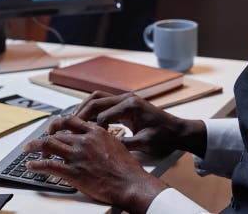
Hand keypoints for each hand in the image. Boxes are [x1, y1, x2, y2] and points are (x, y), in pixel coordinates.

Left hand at [25, 115, 167, 212]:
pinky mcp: (73, 172)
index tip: (54, 127)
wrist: (130, 182)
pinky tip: (31, 166)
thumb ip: (102, 140)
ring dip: (35, 146)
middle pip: (57, 133)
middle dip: (45, 136)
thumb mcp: (116, 145)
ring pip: (49, 145)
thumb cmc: (126, 168)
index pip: (71, 121)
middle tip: (38, 140)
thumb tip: (96, 141)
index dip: (59, 123)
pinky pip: (49, 165)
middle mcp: (84, 141)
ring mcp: (77, 156)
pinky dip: (36, 165)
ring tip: (28, 148)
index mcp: (95, 132)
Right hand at [73, 91, 206, 157]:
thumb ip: (124, 144)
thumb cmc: (166, 137)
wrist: (180, 131)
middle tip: (67, 127)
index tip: (81, 140)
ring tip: (73, 122)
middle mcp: (127, 99)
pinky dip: (94, 110)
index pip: (102, 116)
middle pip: (95, 101)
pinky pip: (105, 103)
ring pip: (98, 98)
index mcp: (130, 106)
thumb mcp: (145, 144)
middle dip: (80, 113)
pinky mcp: (127, 104)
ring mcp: (126, 100)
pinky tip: (88, 122)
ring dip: (85, 108)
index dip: (90, 129)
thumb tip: (103, 149)